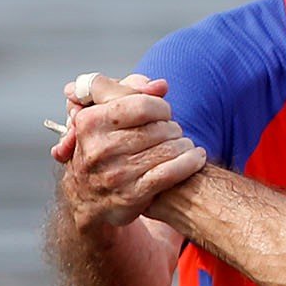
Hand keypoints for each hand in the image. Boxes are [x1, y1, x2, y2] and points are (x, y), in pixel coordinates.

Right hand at [52, 73, 206, 229]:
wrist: (89, 199)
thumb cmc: (102, 149)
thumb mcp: (102, 115)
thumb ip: (128, 90)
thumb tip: (160, 85)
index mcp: (90, 122)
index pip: (141, 103)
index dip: (160, 106)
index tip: (163, 113)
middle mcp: (99, 147)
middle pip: (158, 127)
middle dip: (172, 128)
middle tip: (172, 133)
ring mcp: (116, 172)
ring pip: (169, 148)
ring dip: (184, 145)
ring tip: (183, 145)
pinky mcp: (132, 194)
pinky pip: (172, 172)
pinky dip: (190, 162)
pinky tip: (196, 158)